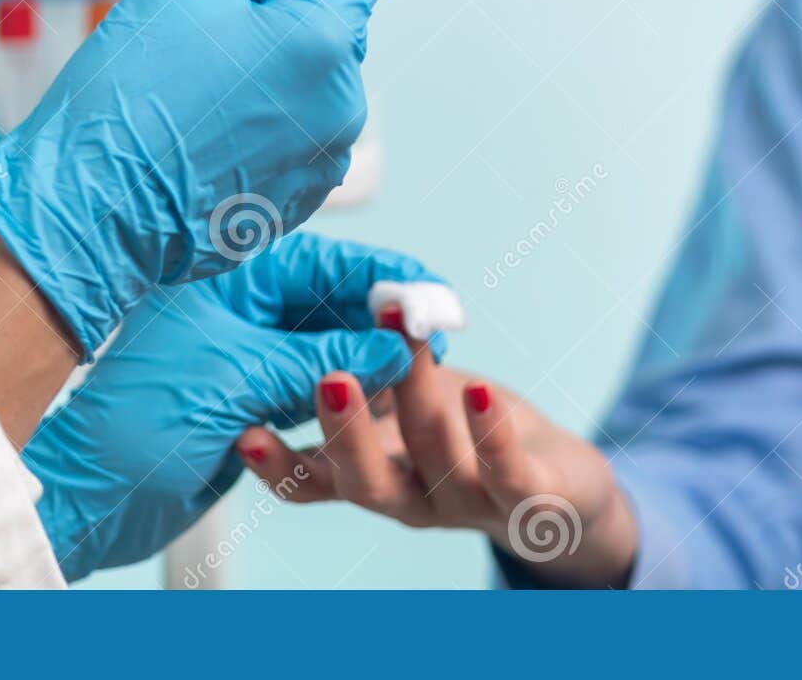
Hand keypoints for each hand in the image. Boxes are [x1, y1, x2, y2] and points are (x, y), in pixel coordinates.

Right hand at [0, 0, 390, 352]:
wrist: (94, 217)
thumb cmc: (130, 100)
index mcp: (324, 39)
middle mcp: (343, 100)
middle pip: (336, 13)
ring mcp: (326, 153)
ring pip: (314, 71)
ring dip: (271, 47)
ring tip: (196, 60)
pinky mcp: (301, 193)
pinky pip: (297, 123)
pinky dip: (264, 101)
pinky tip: (203, 111)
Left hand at [21, 232, 443, 581]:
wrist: (81, 500)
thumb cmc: (132, 423)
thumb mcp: (239, 379)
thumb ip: (322, 362)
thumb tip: (394, 347)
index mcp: (226, 277)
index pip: (323, 262)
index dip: (383, 275)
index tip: (431, 295)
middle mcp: (239, 309)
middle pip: (332, 302)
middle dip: (384, 319)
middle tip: (435, 336)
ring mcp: (244, 355)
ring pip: (327, 349)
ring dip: (368, 362)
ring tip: (416, 373)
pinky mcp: (248, 400)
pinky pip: (311, 390)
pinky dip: (343, 396)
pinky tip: (376, 404)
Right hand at [238, 326, 637, 587]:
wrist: (558, 488)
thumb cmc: (466, 430)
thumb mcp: (403, 400)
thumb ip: (363, 368)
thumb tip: (308, 298)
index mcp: (375, 474)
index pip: (315, 480)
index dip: (277, 465)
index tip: (243, 432)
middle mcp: (412, 498)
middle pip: (368, 481)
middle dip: (345, 432)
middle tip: (329, 380)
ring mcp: (470, 502)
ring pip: (438, 460)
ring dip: (419, 397)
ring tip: (402, 337)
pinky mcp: (530, 501)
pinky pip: (510, 475)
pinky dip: (492, 434)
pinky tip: (480, 391)